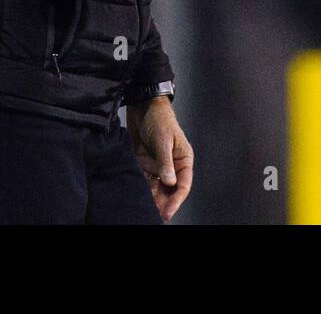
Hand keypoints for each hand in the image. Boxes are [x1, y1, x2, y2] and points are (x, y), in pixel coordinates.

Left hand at [127, 96, 191, 221]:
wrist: (142, 104)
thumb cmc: (159, 118)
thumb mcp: (164, 140)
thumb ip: (165, 162)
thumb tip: (169, 182)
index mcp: (183, 158)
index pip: (183, 184)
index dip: (176, 200)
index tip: (168, 212)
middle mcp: (171, 164)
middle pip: (169, 189)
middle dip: (163, 202)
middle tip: (155, 215)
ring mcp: (157, 163)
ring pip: (156, 186)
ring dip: (152, 197)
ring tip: (145, 210)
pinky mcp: (144, 161)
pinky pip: (144, 178)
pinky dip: (141, 187)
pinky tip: (137, 196)